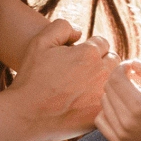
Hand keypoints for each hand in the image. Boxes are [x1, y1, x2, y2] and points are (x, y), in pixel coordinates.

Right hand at [7, 19, 113, 140]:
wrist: (26, 114)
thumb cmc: (32, 77)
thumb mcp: (41, 42)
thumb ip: (63, 27)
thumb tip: (80, 32)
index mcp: (89, 53)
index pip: (102, 43)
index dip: (89, 48)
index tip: (77, 58)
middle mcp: (101, 73)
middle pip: (113, 60)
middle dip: (101, 61)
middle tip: (83, 71)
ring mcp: (102, 95)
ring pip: (115, 81)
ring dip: (105, 80)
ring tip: (85, 86)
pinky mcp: (101, 114)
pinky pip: (111, 101)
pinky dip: (103, 100)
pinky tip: (87, 102)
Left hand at [96, 60, 140, 140]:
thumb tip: (133, 62)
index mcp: (140, 107)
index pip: (116, 78)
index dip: (122, 67)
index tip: (133, 68)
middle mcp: (126, 122)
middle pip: (108, 88)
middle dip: (119, 79)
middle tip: (135, 81)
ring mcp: (121, 135)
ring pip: (104, 102)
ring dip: (115, 94)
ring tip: (133, 96)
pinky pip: (101, 120)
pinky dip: (108, 111)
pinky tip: (124, 110)